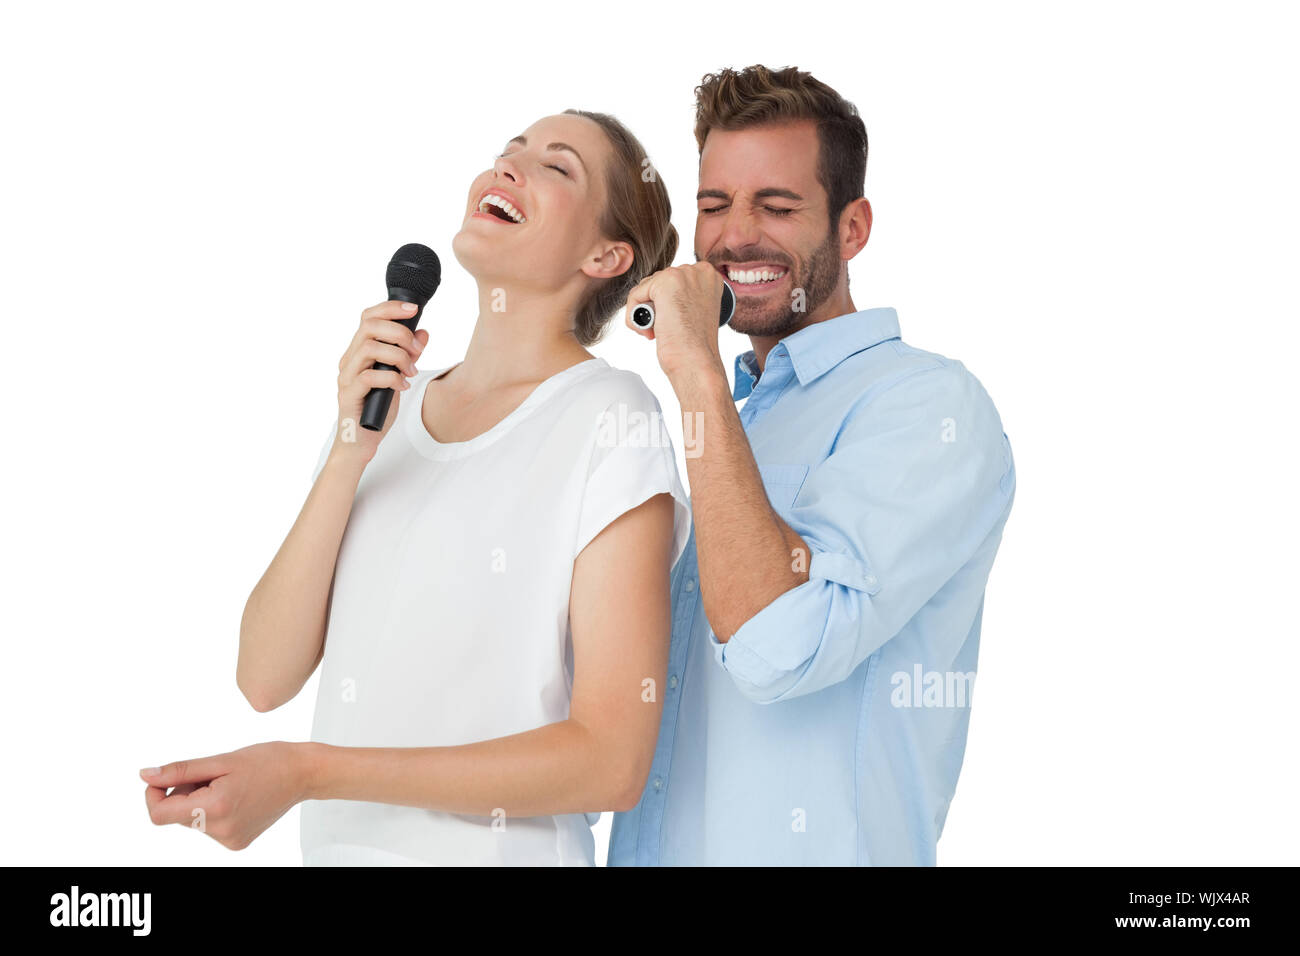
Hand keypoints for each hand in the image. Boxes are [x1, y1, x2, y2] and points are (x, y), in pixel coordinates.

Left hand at [141, 741, 310, 850]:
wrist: (303, 774)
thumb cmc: (266, 760)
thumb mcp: (220, 760)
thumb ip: (180, 770)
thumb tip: (145, 775)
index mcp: (214, 808)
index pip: (158, 814)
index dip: (154, 794)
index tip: (165, 777)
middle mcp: (221, 831)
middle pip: (177, 815)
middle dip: (184, 792)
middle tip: (212, 773)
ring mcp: (229, 840)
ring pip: (193, 821)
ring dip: (200, 801)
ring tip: (229, 783)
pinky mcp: (237, 843)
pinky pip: (209, 827)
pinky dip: (214, 810)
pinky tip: (237, 795)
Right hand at [333, 301, 429, 463]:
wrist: (360, 442)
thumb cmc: (376, 410)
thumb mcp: (398, 377)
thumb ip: (408, 355)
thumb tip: (423, 332)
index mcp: (358, 352)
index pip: (368, 317)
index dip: (390, 308)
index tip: (414, 309)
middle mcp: (349, 360)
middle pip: (369, 327)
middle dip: (399, 333)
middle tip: (417, 350)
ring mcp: (346, 377)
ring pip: (369, 348)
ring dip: (398, 356)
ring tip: (411, 371)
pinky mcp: (349, 395)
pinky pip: (369, 377)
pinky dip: (391, 378)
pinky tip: (402, 386)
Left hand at [625, 262, 725, 384]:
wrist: (696, 361)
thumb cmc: (696, 345)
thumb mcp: (695, 311)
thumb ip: (683, 296)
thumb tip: (661, 295)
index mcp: (709, 276)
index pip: (674, 281)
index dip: (668, 305)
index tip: (674, 324)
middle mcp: (698, 271)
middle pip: (658, 282)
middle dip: (655, 307)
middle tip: (665, 330)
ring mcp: (682, 274)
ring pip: (645, 288)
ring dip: (644, 312)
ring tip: (657, 331)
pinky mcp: (663, 283)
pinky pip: (635, 295)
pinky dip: (633, 315)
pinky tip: (648, 330)